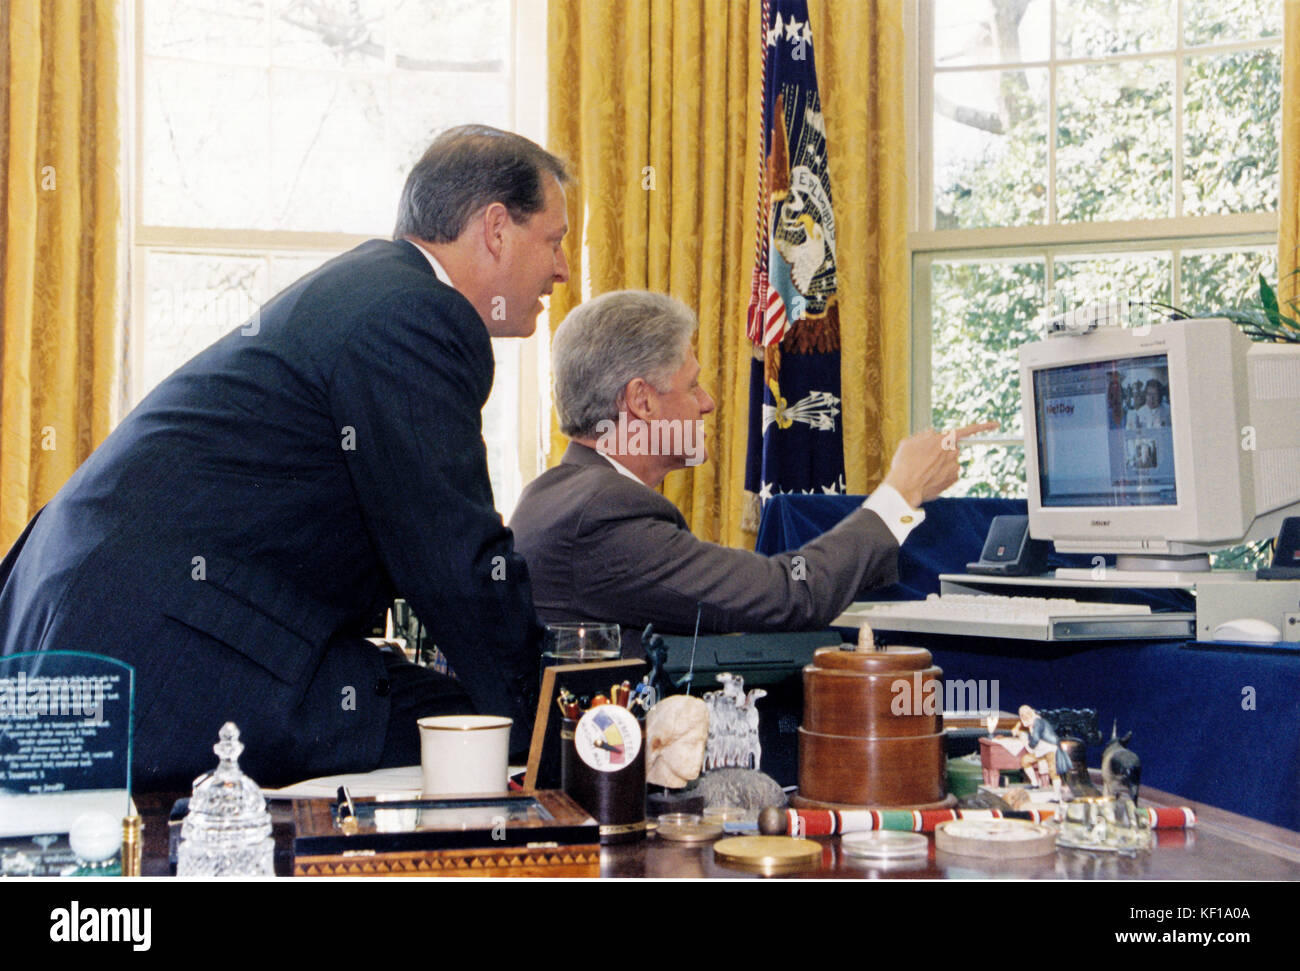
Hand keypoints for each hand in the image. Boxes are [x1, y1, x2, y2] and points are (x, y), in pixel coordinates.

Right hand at [882, 420, 998, 507]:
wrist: (904, 488)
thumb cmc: (904, 464)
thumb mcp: (909, 442)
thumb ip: (924, 435)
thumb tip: (933, 434)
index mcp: (943, 440)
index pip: (967, 431)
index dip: (983, 426)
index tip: (996, 424)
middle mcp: (953, 453)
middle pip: (951, 448)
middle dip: (941, 451)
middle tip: (923, 458)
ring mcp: (955, 467)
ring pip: (949, 461)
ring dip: (939, 464)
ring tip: (922, 470)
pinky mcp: (953, 479)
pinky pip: (949, 473)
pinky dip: (940, 474)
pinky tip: (928, 478)